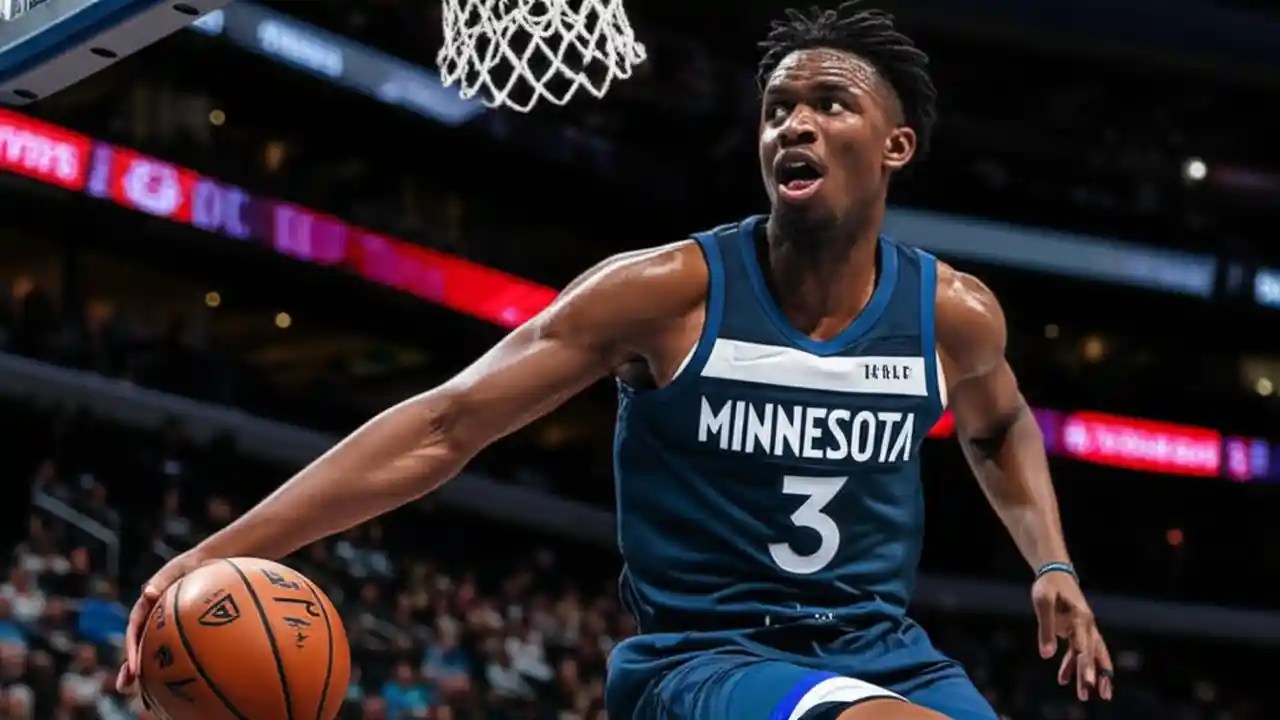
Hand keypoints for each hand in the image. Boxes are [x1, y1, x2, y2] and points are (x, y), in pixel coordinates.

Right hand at [114, 551, 213, 693]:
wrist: (212, 561)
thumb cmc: (194, 564)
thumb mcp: (179, 567)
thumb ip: (164, 578)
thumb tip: (147, 592)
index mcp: (147, 603)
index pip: (134, 627)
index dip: (131, 647)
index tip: (133, 666)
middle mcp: (153, 616)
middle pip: (138, 643)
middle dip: (131, 666)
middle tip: (126, 686)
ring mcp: (166, 623)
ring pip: (154, 648)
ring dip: (147, 669)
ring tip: (143, 692)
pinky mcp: (180, 628)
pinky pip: (175, 646)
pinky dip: (173, 662)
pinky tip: (179, 679)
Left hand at [1031, 571, 1112, 701]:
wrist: (1055, 573)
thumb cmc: (1048, 586)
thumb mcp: (1042, 601)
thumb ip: (1045, 627)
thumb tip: (1046, 655)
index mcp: (1081, 618)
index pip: (1084, 646)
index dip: (1086, 665)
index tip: (1088, 682)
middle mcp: (1087, 625)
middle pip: (1093, 654)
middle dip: (1095, 675)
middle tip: (1099, 694)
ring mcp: (1084, 629)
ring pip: (1091, 655)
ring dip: (1089, 674)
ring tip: (1087, 696)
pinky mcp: (1076, 631)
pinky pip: (1077, 651)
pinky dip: (1072, 665)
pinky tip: (1063, 679)